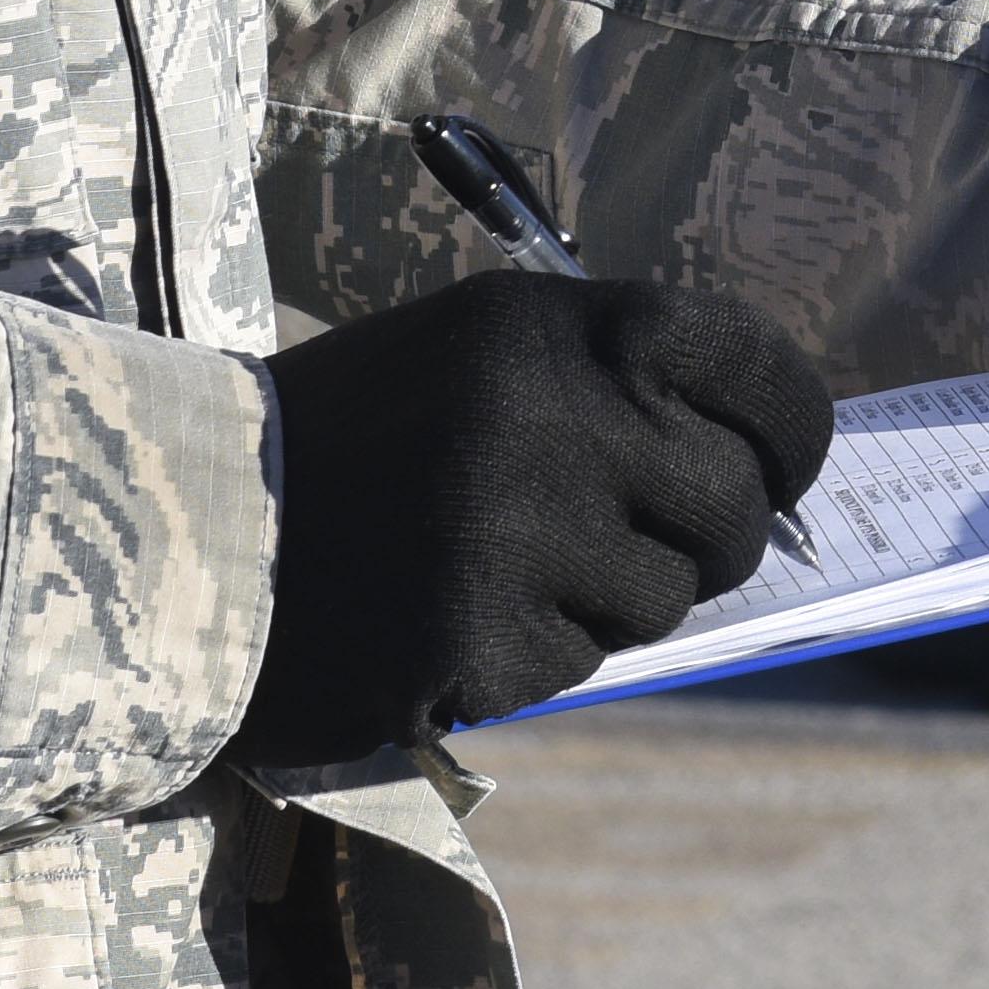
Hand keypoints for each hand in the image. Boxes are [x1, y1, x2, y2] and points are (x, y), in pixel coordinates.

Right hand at [243, 271, 835, 761]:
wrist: (197, 517)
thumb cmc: (366, 435)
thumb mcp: (489, 356)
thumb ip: (621, 390)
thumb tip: (767, 468)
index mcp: (562, 324)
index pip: (761, 372)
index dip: (791, 434)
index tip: (777, 466)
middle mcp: (554, 412)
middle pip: (738, 508)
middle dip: (711, 540)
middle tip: (640, 542)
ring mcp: (517, 528)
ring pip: (667, 598)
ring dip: (610, 601)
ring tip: (509, 565)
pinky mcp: (478, 634)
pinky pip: (580, 665)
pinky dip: (533, 654)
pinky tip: (455, 615)